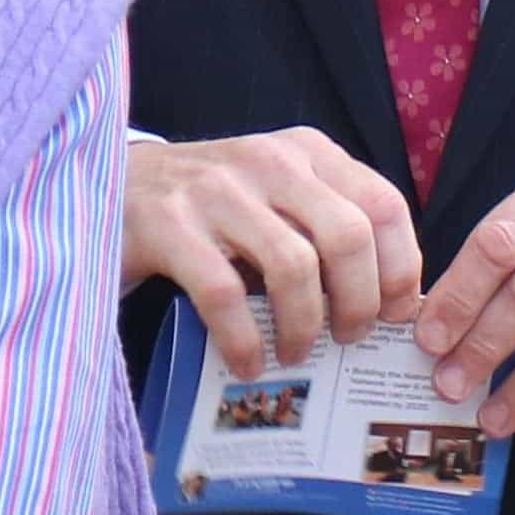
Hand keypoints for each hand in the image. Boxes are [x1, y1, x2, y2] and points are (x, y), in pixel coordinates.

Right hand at [125, 129, 422, 375]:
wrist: (113, 186)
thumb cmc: (210, 207)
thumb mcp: (276, 196)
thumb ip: (326, 227)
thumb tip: (388, 304)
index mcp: (306, 151)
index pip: (383, 205)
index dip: (402, 268)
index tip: (397, 315)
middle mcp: (267, 160)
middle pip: (349, 237)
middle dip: (360, 302)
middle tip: (348, 339)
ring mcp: (216, 189)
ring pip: (294, 266)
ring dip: (304, 326)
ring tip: (297, 353)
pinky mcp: (168, 224)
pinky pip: (225, 294)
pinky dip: (245, 340)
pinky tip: (248, 362)